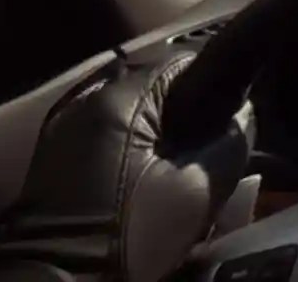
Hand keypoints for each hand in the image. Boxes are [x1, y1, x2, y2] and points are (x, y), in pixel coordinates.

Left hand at [0, 47, 252, 281]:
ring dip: (159, 135)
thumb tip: (242, 114)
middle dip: (187, 117)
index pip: (185, 62)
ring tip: (176, 175)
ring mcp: (64, 126)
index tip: (231, 126)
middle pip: (157, 89)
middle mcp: (86, 97)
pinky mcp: (54, 155)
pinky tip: (144, 185)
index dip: (217, 90)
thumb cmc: (129, 234)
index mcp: (119, 96)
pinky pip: (107, 135)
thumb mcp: (197, 192)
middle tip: (207, 158)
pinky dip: (132, 151)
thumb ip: (230, 142)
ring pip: (132, 113)